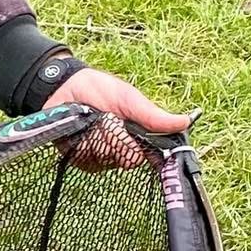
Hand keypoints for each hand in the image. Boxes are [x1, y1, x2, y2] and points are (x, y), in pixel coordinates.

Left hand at [43, 67, 192, 170]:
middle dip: (119, 140)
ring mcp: (102, 157)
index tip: (160, 160)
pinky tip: (79, 132)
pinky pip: (87, 162)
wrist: (63, 88)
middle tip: (109, 121)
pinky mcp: (81, 160)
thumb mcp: (129, 99)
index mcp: (138, 135)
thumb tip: (186, 122)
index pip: (155, 156)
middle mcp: (122, 149)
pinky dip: (82, 146)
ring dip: (99, 139)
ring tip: (91, 122)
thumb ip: (153, 116)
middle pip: (130, 159)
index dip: (159, 161)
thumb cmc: (99, 89)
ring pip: (107, 160)